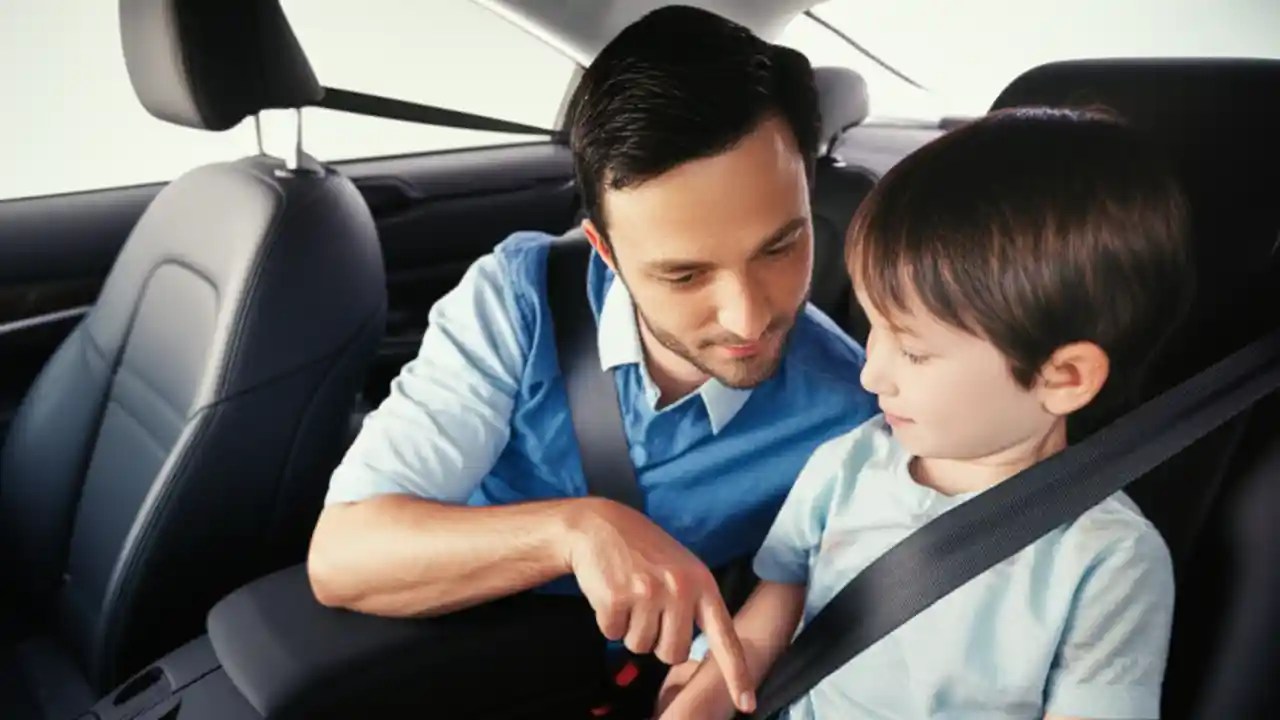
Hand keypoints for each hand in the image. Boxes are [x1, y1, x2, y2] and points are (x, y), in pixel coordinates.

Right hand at [564, 498, 755, 713]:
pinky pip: (614, 634)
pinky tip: (612, 593)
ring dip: (631, 628)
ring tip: (630, 594)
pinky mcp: (617, 598)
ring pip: (641, 647)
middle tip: (648, 607)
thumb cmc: (645, 552)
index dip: (736, 674)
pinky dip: (609, 621)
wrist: (601, 525)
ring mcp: (648, 593)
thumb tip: (690, 652)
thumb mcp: (682, 569)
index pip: (724, 638)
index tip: (747, 705)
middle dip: (657, 641)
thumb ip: (694, 604)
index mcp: (703, 584)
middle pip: (672, 653)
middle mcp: (680, 589)